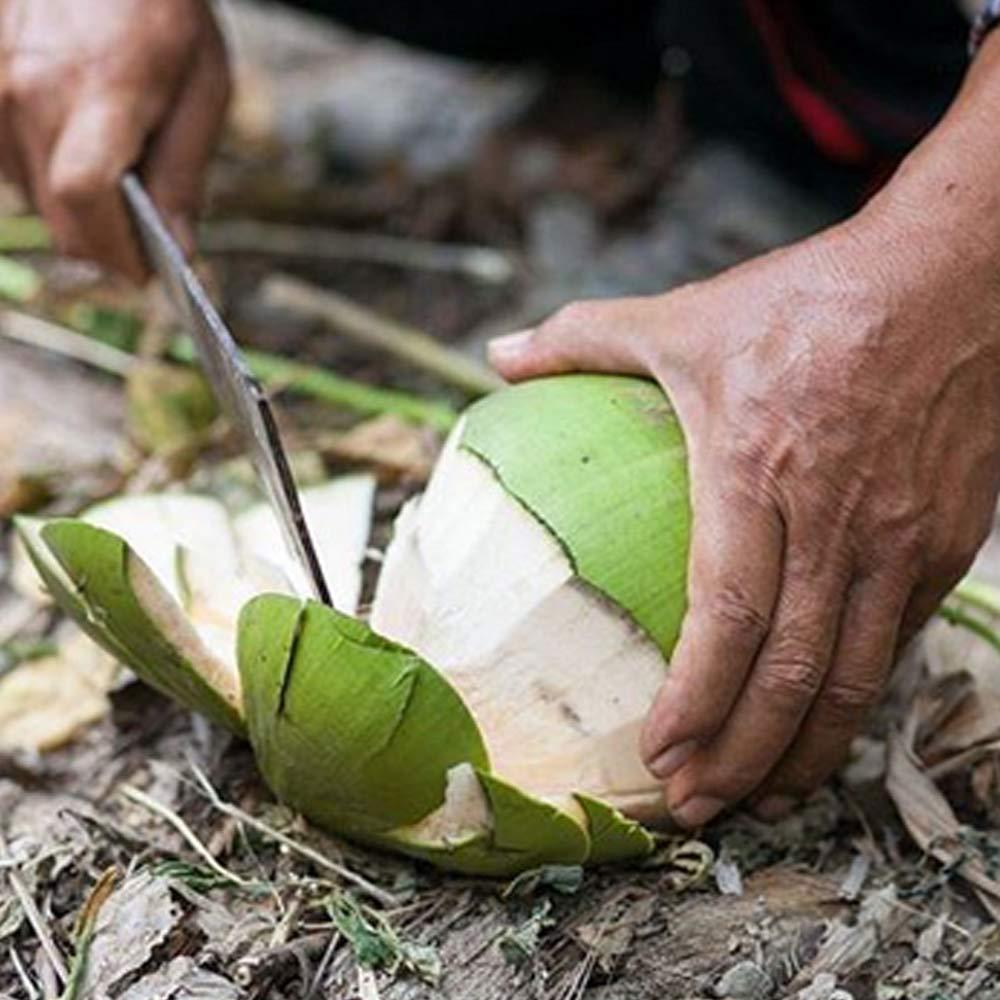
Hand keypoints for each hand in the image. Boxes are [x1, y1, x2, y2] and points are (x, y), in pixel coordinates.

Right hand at [0, 0, 229, 279]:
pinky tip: (74, 143)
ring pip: (28, 194)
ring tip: (111, 165)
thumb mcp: (203, 85)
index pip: (85, 197)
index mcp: (99, 90)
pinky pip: (7, 163)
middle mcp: (29, 90)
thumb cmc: (159, 5)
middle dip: (102, 242)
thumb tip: (179, 246)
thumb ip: (185, 172)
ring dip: (72, 204)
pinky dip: (41, 171)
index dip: (113, 249)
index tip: (143, 272)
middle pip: (57, 213)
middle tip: (140, 241)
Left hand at [489, 198, 999, 826]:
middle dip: (739, 758)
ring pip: (854, 680)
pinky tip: (819, 731)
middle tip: (693, 807)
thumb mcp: (685, 315)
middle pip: (791, 674)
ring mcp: (901, 540)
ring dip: (801, 754)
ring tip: (755, 800)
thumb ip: (583, 338)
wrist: (951, 279)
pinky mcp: (946, 543)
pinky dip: (854, 703)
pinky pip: (896, 646)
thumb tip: (496, 356)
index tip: (657, 753)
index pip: (729, 616)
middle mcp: (836, 520)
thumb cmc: (809, 300)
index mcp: (757, 470)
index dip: (695, 699)